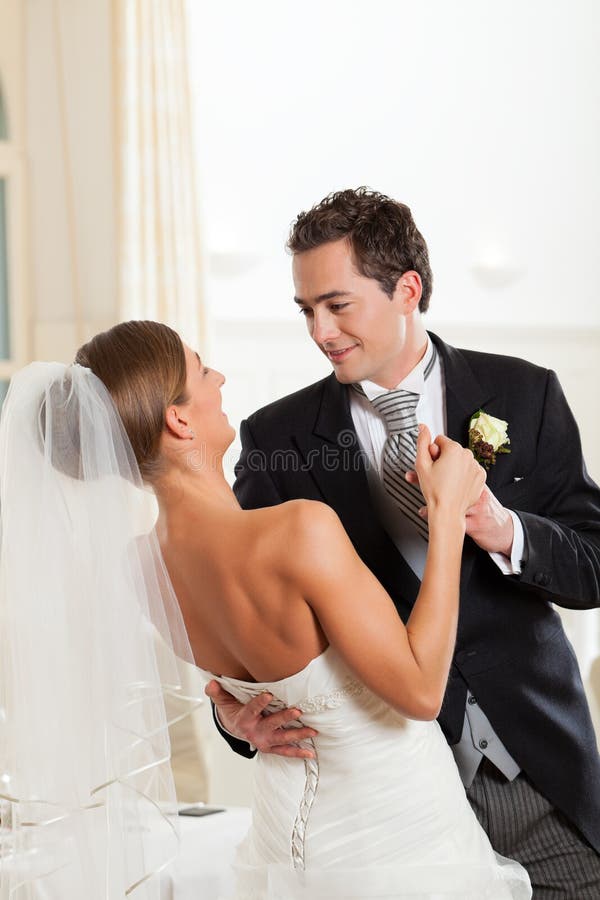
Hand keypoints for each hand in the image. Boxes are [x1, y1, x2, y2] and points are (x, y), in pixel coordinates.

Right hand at [205, 680, 317, 758]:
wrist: (235, 730)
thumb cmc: (233, 712)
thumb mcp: (224, 702)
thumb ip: (217, 693)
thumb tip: (211, 683)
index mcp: (244, 720)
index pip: (252, 710)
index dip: (259, 703)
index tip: (269, 694)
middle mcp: (256, 732)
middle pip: (272, 724)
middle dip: (285, 718)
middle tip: (297, 711)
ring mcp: (265, 741)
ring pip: (283, 738)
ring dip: (298, 734)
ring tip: (312, 730)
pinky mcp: (272, 747)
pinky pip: (286, 751)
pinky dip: (298, 752)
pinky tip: (311, 752)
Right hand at [407, 438, 511, 555]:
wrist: (448, 512)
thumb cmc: (435, 491)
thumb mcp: (421, 464)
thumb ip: (421, 442)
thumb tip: (423, 427)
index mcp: (454, 449)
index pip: (439, 441)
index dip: (432, 453)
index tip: (432, 465)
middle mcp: (468, 455)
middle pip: (451, 450)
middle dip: (443, 459)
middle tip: (437, 475)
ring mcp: (476, 466)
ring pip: (460, 460)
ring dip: (453, 467)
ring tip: (446, 481)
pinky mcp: (481, 476)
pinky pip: (470, 470)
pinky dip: (463, 475)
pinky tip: (456, 485)